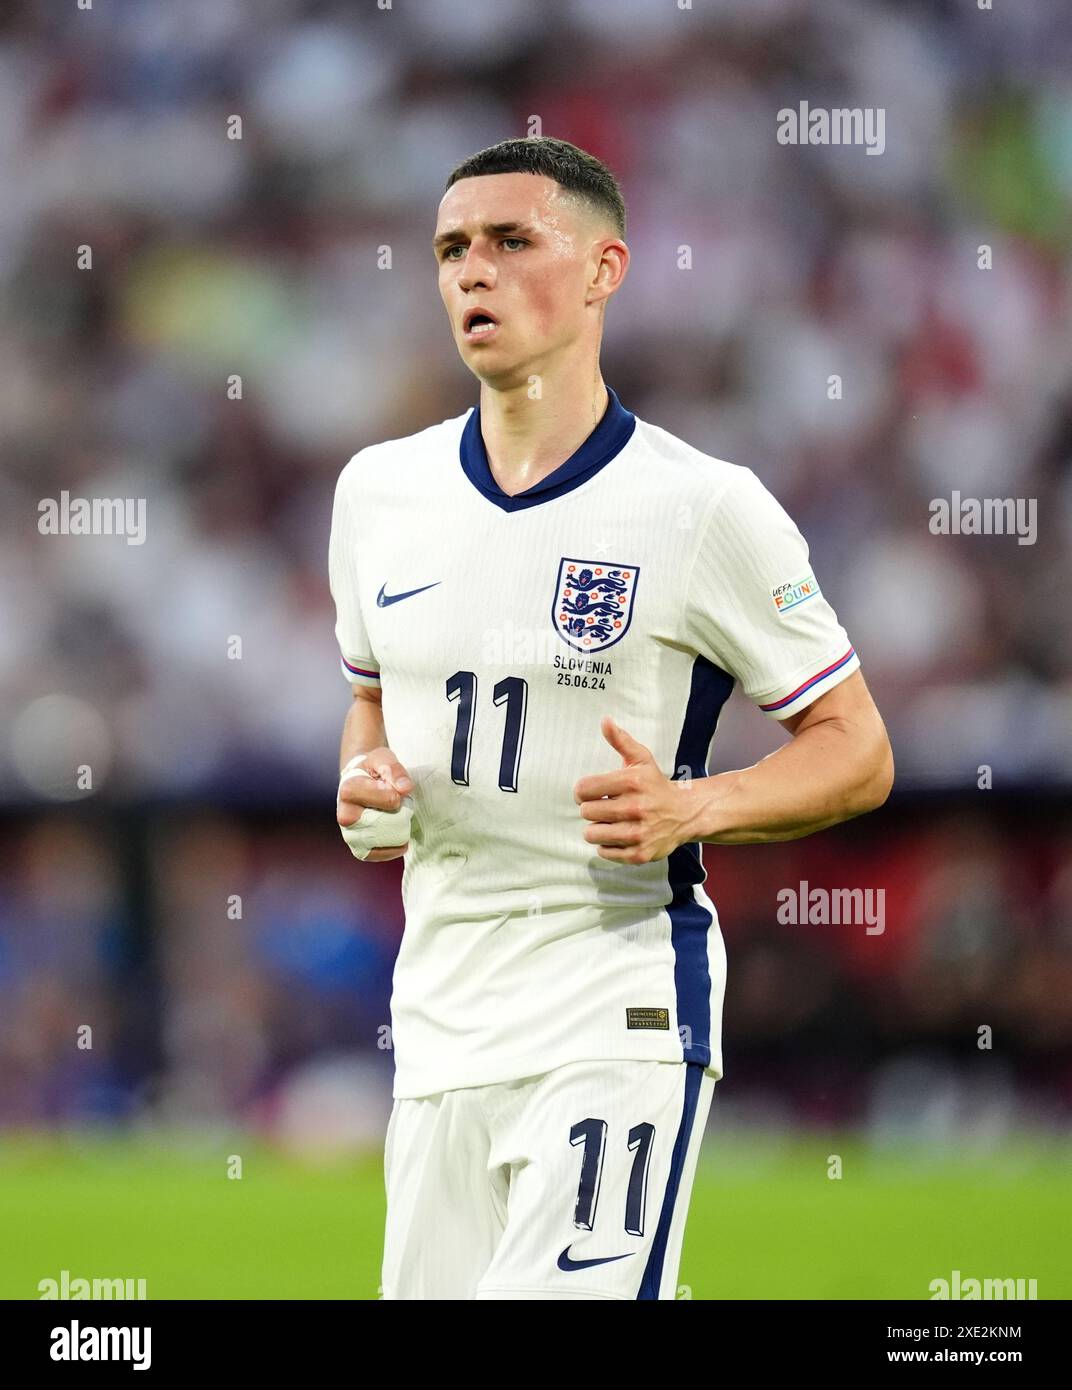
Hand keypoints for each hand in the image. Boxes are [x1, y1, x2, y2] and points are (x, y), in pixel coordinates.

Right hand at [337, 748, 412, 861]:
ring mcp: (350, 833)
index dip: (390, 796)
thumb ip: (394, 769)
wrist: (363, 781)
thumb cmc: (373, 770)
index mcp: (348, 790)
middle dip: (396, 816)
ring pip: (378, 841)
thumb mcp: (383, 758)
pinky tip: (402, 842)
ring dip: (395, 833)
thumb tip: (405, 788)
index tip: (397, 793)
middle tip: (400, 808)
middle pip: (378, 823)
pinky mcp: (358, 847)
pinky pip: (375, 855)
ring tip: (400, 822)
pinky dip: (392, 850)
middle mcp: (344, 815)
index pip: (378, 798)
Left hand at [574, 717, 698, 863]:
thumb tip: (605, 720)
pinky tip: (620, 835)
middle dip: (592, 808)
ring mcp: (638, 833)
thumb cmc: (656, 785)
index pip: (583, 788)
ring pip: (592, 833)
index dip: (583, 790)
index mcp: (632, 782)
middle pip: (586, 812)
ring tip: (611, 822)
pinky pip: (604, 851)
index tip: (592, 792)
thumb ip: (620, 740)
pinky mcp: (640, 853)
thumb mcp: (641, 759)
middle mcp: (635, 808)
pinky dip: (607, 845)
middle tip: (605, 807)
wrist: (686, 813)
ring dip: (597, 828)